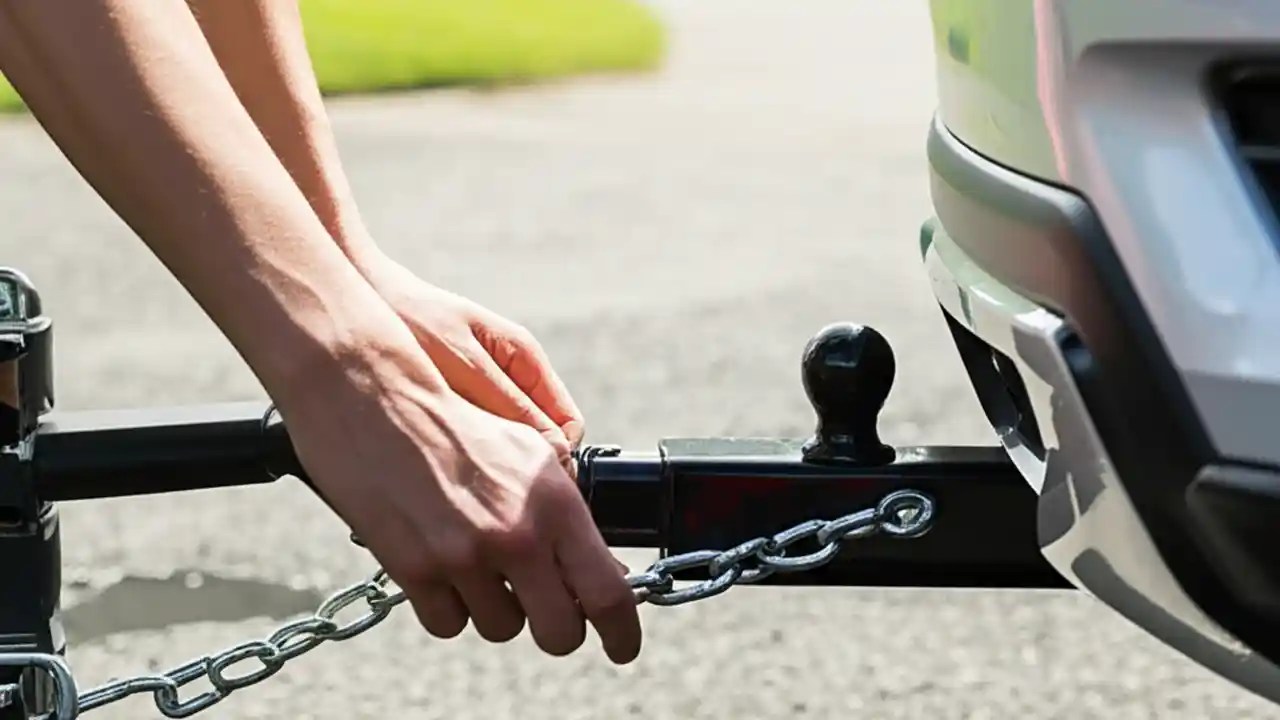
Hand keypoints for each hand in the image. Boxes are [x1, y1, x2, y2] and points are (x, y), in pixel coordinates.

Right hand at [277, 334, 640, 662]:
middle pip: (560, 632)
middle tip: (549, 614)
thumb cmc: (454, 419)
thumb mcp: (526, 453)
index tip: (623, 645)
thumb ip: (564, 511)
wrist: (373, 396)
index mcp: (554, 502)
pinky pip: (449, 624)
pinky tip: (444, 566)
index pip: (608, 593)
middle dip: (559, 630)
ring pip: (502, 628)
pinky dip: (450, 606)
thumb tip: (597, 564)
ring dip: (498, 607)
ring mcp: (463, 557)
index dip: (622, 632)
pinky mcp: (414, 571)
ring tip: (482, 563)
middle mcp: (516, 535)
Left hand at [358, 254, 583, 472]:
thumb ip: (509, 405)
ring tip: (454, 461)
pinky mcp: (460, 399)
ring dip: (490, 456)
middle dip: (520, 462)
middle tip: (482, 480)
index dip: (556, 459)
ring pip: (510, 441)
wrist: (362, 296)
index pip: (568, 426)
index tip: (522, 482)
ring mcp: (488, 387)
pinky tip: (438, 450)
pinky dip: (466, 448)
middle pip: (542, 438)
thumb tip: (554, 450)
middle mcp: (514, 374)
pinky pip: (479, 436)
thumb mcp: (464, 365)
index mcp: (526, 358)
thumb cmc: (411, 322)